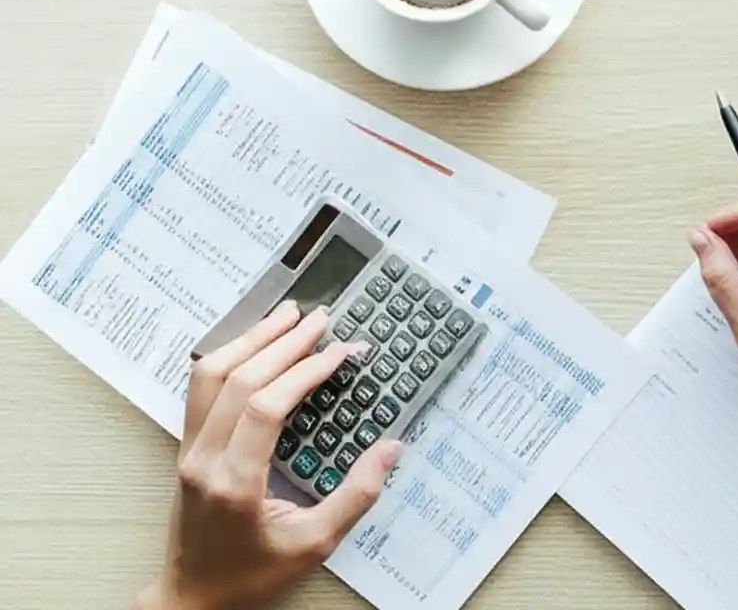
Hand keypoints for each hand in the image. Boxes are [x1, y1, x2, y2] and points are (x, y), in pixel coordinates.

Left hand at [136, 301, 403, 609]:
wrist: (193, 599)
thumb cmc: (251, 577)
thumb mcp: (314, 544)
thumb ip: (356, 496)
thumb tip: (390, 449)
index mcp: (234, 481)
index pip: (266, 405)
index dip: (305, 370)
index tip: (340, 351)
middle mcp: (204, 458)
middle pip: (239, 379)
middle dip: (283, 342)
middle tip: (320, 319)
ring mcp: (189, 450)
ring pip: (211, 375)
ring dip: (250, 340)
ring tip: (286, 316)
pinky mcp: (187, 448)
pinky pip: (201, 388)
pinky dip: (228, 357)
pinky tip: (252, 344)